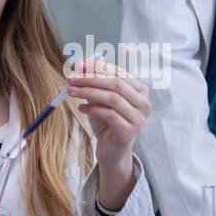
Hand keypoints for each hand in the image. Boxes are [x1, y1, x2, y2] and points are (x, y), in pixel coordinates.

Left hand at [67, 58, 150, 210]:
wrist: (112, 150)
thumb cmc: (107, 122)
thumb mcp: (100, 99)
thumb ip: (93, 82)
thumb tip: (79, 64)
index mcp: (140, 90)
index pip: (118, 72)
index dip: (97, 67)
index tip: (78, 65)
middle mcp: (143, 102)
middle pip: (116, 83)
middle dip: (91, 79)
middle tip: (71, 78)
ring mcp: (139, 118)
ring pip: (112, 98)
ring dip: (88, 92)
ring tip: (71, 91)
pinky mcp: (130, 131)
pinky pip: (110, 114)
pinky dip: (93, 109)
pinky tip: (81, 108)